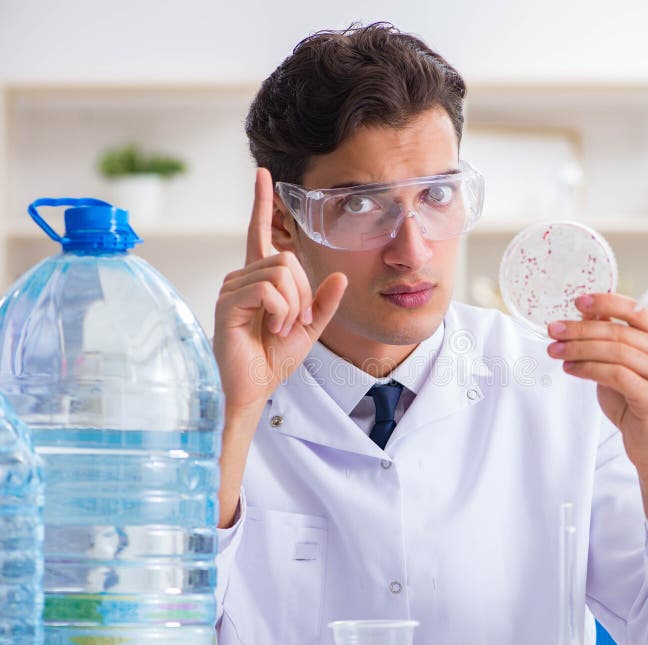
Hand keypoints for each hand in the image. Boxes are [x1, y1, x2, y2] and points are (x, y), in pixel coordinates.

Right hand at [214, 168, 347, 416]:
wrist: (253, 387)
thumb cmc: (272, 359)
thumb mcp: (308, 328)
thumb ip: (323, 302)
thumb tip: (339, 275)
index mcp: (261, 280)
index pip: (259, 232)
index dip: (260, 203)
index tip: (262, 174)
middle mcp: (243, 277)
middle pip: (286, 259)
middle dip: (304, 292)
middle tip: (298, 321)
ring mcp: (233, 289)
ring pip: (280, 272)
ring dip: (293, 305)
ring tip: (281, 328)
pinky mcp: (228, 303)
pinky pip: (267, 290)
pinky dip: (280, 311)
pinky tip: (272, 329)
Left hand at [546, 293, 647, 471]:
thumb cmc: (633, 402)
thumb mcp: (619, 365)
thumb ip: (608, 341)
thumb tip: (584, 314)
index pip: (636, 310)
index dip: (606, 302)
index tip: (577, 301)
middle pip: (618, 333)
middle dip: (580, 329)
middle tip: (553, 330)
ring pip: (615, 352)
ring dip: (579, 349)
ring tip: (555, 351)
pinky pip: (615, 375)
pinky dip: (587, 369)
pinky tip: (570, 368)